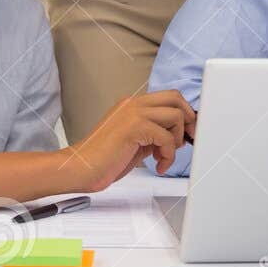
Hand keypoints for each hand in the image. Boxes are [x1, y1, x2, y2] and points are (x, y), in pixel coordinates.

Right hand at [62, 91, 195, 190]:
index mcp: (132, 105)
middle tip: (185, 141)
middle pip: (176, 98)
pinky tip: (159, 165)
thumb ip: (153, 134)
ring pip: (175, 116)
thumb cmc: (103, 159)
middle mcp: (133, 104)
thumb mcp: (136, 142)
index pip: (169, 97)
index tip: (187, 133)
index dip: (184, 113)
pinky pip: (166, 137)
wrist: (79, 168)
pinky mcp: (133, 127)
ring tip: (163, 157)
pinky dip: (168, 154)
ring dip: (176, 140)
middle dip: (188, 120)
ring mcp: (133, 113)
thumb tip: (176, 136)